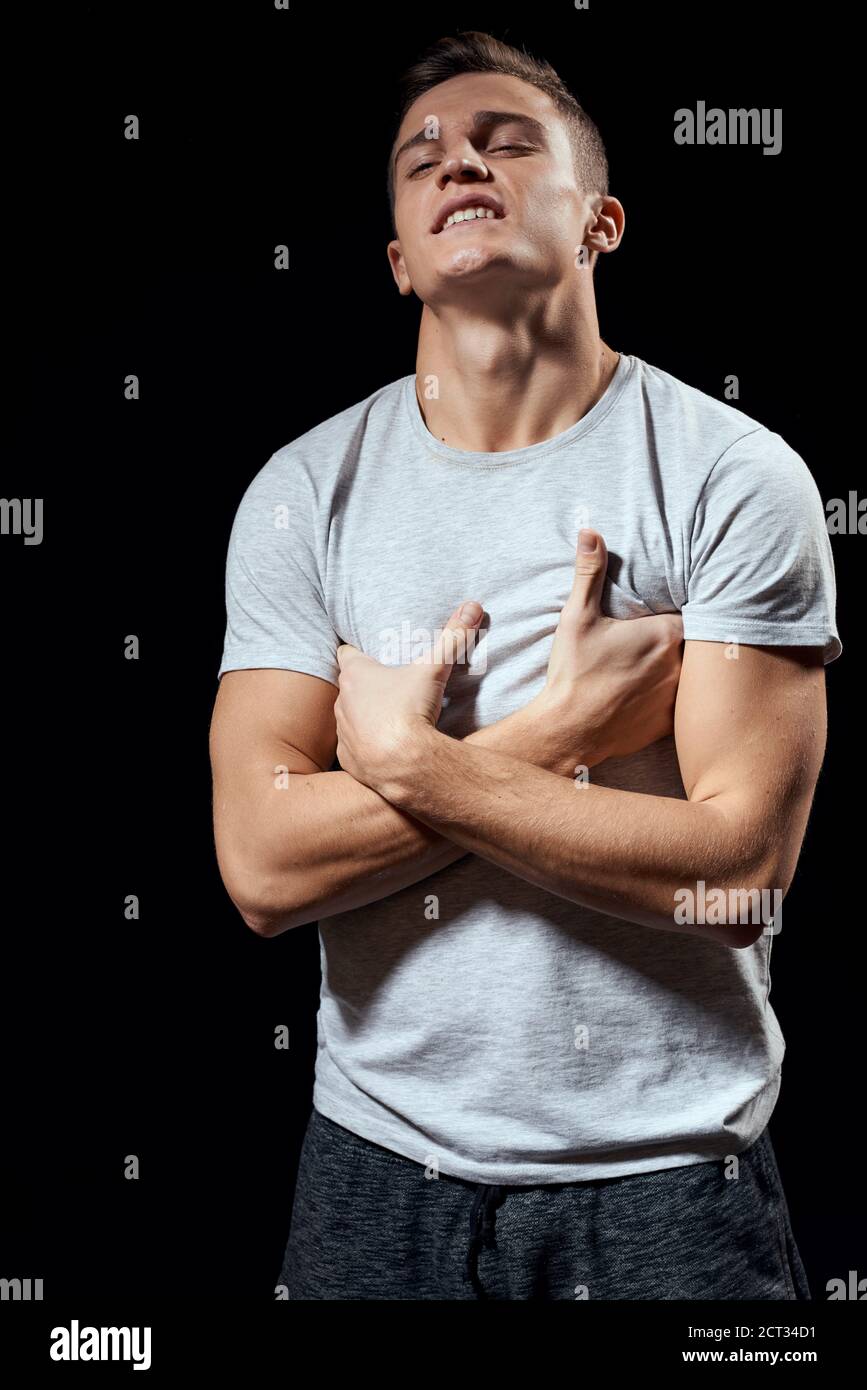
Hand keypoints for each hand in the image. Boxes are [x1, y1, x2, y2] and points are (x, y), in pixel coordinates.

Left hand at [334, 599, 483, 790]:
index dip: (357, 652)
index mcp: (356, 674)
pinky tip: (385, 746)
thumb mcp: (433, 669)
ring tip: (390, 718)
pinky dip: (366, 745)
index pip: (346, 652)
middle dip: (366, 686)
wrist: (403, 763)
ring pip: (349, 716)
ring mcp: (342, 730)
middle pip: (349, 686)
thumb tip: (473, 606)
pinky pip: (353, 747)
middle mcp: (342, 700)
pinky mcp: (347, 758)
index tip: (371, 654)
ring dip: (364, 716)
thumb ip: (452, 637)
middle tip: (390, 686)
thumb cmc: (411, 710)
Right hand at [529, 528, 682, 771]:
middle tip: (656, 640)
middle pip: (694, 643)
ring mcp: (678, 696)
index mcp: (664, 634)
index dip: (682, 611)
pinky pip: (681, 704)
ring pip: (691, 675)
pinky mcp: (669, 722)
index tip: (668, 611)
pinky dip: (671, 698)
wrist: (570, 730)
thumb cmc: (574, 673)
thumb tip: (590, 532)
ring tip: (653, 667)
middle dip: (682, 639)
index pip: (691, 613)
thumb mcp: (577, 617)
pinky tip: (649, 695)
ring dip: (679, 668)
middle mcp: (680, 664)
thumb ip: (589, 574)